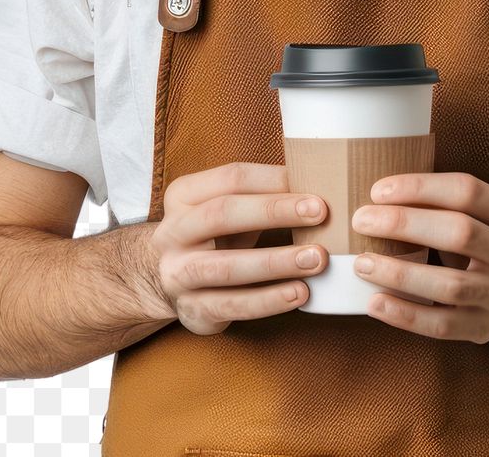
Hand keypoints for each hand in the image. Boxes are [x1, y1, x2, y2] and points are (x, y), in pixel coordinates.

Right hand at [149, 162, 328, 335]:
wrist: (168, 279)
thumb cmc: (214, 233)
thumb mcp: (225, 206)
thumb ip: (260, 194)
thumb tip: (321, 184)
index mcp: (184, 195)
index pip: (230, 178)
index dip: (273, 180)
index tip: (312, 184)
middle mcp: (174, 232)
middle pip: (223, 214)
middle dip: (274, 211)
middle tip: (320, 212)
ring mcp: (179, 274)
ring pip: (228, 267)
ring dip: (276, 262)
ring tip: (317, 259)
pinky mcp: (193, 310)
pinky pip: (233, 306)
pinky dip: (269, 300)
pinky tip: (300, 293)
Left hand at [350, 172, 488, 343]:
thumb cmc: (485, 238)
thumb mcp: (482, 213)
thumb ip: (443, 203)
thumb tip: (380, 196)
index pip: (467, 191)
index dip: (420, 187)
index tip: (378, 191)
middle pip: (460, 233)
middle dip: (404, 224)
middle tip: (362, 220)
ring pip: (451, 285)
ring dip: (400, 274)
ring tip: (362, 264)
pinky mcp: (486, 328)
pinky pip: (443, 326)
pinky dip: (406, 315)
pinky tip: (376, 303)